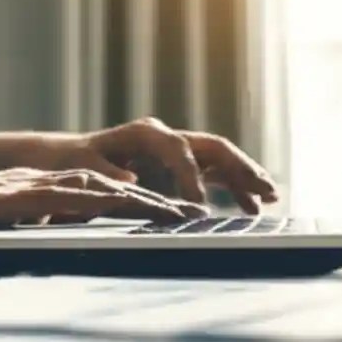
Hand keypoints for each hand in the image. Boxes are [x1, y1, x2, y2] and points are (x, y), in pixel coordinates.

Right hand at [0, 167, 208, 236]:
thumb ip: (24, 235)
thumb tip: (55, 250)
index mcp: (33, 193)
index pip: (97, 194)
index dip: (139, 205)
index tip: (174, 220)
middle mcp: (34, 183)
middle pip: (108, 186)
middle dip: (155, 200)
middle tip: (197, 215)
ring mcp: (23, 187)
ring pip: (95, 187)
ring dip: (140, 201)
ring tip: (179, 216)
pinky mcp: (9, 199)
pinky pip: (62, 196)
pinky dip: (99, 200)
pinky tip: (126, 205)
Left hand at [49, 118, 279, 213]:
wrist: (70, 158)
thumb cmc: (74, 163)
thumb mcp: (84, 168)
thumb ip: (106, 173)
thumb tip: (132, 183)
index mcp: (145, 134)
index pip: (179, 150)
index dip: (192, 177)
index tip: (201, 207)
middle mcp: (167, 136)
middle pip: (213, 148)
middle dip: (241, 168)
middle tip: (266, 190)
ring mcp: (176, 149)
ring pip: (220, 160)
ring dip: (246, 178)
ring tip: (271, 198)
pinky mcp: (180, 165)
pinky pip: (214, 174)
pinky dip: (233, 189)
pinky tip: (251, 208)